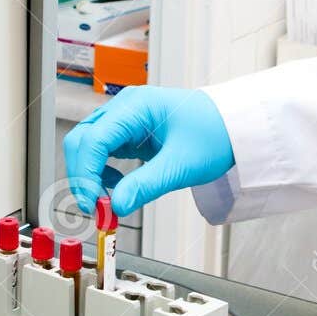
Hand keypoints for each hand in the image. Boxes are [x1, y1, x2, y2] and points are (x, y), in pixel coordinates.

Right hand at [63, 86, 234, 216]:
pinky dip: (100, 171)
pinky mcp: (129, 132)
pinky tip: (114, 187)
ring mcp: (125, 119)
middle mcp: (125, 108)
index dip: (85, 174)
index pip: (93, 139)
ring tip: (105, 203)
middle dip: (83, 176)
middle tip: (95, 209)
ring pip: (88, 146)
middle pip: (83, 140)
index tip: (91, 204)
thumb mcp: (181, 165)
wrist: (234, 128)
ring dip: (89, 175)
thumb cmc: (215, 134)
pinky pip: (102, 151)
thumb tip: (115, 206)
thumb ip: (145, 186)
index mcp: (136, 106)